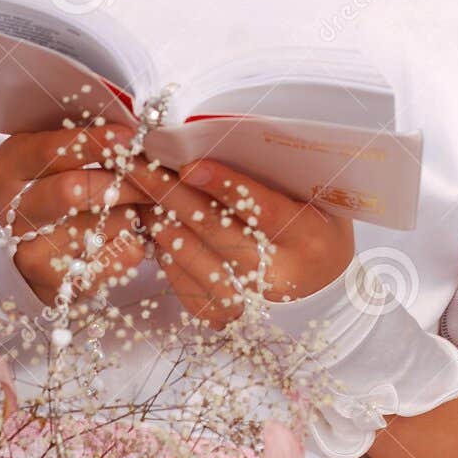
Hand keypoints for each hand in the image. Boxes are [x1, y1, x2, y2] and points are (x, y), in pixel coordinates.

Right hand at [0, 123, 150, 307]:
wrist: (21, 245)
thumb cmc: (48, 184)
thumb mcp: (52, 155)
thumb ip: (84, 142)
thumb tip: (134, 132)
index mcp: (11, 165)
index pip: (53, 150)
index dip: (95, 142)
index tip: (130, 137)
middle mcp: (13, 210)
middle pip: (72, 191)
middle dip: (122, 181)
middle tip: (154, 177)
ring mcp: (29, 252)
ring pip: (96, 229)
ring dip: (129, 217)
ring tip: (139, 207)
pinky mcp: (53, 285)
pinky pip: (106, 265)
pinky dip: (128, 248)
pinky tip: (134, 236)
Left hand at [127, 157, 354, 326]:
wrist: (323, 287)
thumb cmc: (314, 226)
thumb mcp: (309, 195)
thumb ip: (270, 175)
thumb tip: (212, 140)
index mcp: (310, 238)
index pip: (263, 211)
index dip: (224, 186)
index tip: (188, 165)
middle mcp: (281, 275)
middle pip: (218, 233)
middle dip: (172, 195)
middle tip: (138, 164)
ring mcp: (252, 303)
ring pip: (195, 260)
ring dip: (160, 221)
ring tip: (135, 189)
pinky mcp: (226, 317)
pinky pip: (185, 285)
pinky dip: (164, 253)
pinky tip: (151, 225)